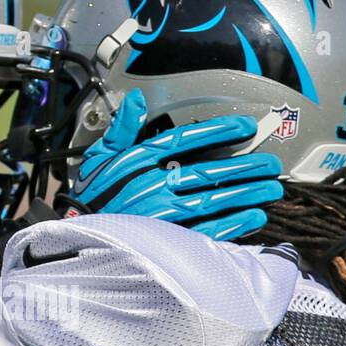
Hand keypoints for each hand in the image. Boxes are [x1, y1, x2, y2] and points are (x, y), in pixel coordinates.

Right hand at [69, 89, 283, 240]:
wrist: (73, 243)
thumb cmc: (87, 200)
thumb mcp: (97, 160)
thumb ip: (119, 130)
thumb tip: (138, 101)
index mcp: (138, 162)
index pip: (185, 140)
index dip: (219, 131)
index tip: (245, 127)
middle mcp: (153, 186)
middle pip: (209, 171)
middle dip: (245, 167)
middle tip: (272, 165)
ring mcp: (163, 217)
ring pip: (215, 201)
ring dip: (247, 195)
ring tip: (271, 190)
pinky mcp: (169, 245)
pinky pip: (209, 232)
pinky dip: (234, 225)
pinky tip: (254, 218)